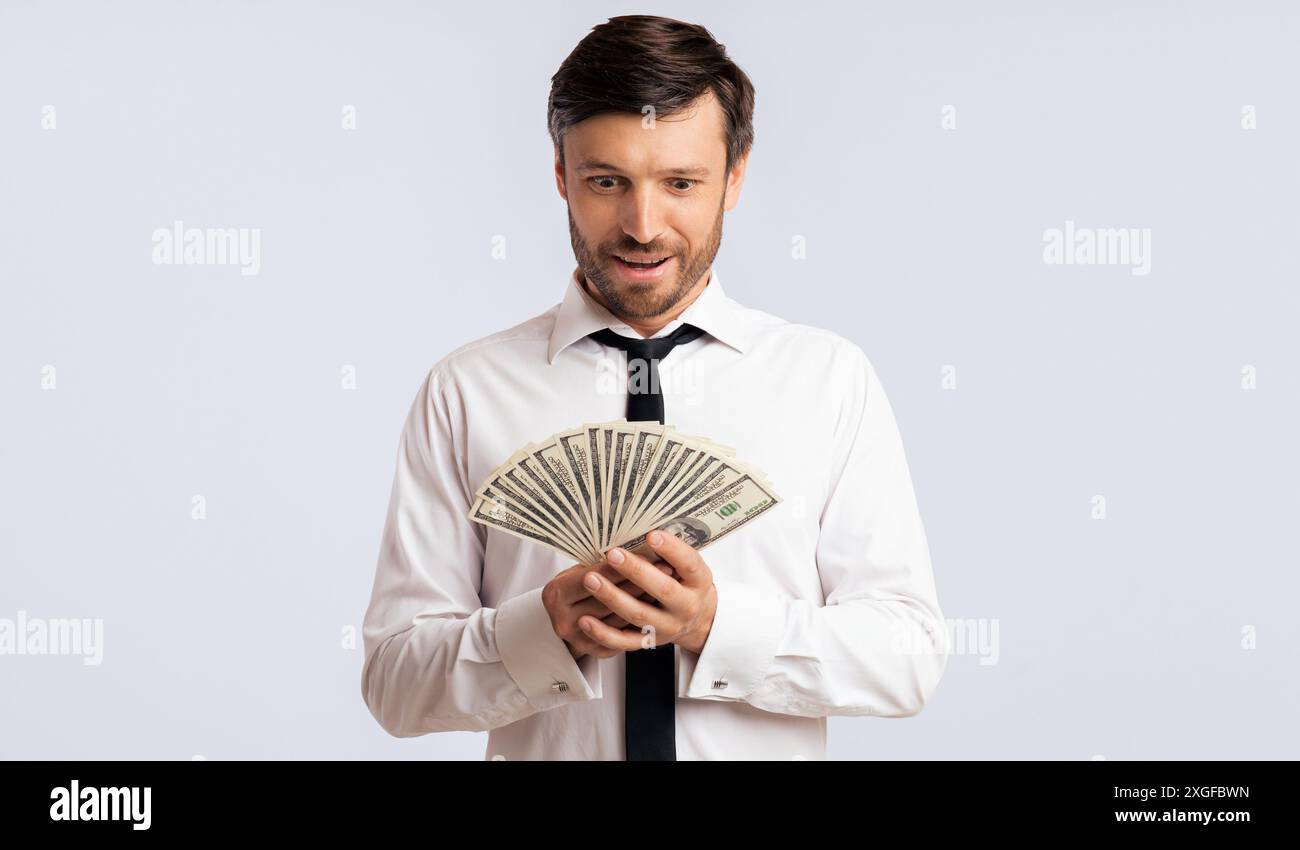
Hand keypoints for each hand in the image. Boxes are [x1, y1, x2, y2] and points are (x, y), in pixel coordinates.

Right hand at [542, 558, 674, 660]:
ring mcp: (578, 639)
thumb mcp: (581, 567)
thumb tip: (637, 545)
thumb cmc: (578, 583)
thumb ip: (601, 562)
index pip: (592, 577)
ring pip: (619, 619)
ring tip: (669, 582)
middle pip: (607, 600)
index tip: (646, 553)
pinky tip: (660, 603)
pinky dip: (643, 619)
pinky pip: (624, 637)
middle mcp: (563, 620)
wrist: (570, 613)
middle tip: (666, 567)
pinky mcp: (595, 651)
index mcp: (555, 594)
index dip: (620, 566)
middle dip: (638, 581)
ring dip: (646, 599)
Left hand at [576, 530, 716, 654]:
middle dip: (636, 572)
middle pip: (662, 590)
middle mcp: (686, 606)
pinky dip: (603, 633)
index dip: (672, 550)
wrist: (699, 621)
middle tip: (613, 554)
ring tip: (590, 580)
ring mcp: (667, 627)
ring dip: (612, 598)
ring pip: (638, 614)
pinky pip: (623, 641)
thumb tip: (640, 525)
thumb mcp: (689, 564)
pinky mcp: (649, 642)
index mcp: (699, 581)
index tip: (651, 535)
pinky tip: (585, 620)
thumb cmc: (686, 582)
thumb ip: (671, 551)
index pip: (689, 564)